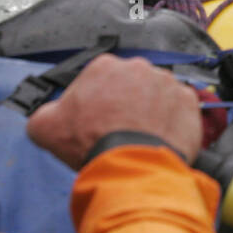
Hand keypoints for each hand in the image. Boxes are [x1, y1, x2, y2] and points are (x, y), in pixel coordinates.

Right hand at [26, 55, 202, 168]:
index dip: (97, 101)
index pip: (100, 78)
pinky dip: (173, 121)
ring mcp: (166, 83)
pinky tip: (161, 138)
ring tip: (143, 136)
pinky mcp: (188, 102)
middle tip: (121, 128)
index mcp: (104, 67)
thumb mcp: (45, 128)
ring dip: (151, 110)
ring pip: (157, 94)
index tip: (97, 118)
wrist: (130, 165)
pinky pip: (180, 108)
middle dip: (126, 102)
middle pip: (131, 84)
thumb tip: (48, 116)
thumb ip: (44, 114)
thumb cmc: (91, 143)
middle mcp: (138, 67)